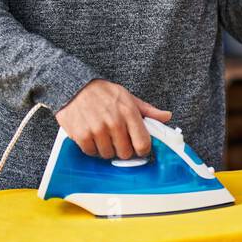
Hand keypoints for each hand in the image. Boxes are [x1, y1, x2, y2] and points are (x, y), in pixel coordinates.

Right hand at [55, 79, 172, 159]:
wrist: (75, 86)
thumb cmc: (103, 92)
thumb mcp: (128, 97)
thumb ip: (148, 110)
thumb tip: (166, 116)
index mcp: (129, 113)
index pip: (143, 143)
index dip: (142, 150)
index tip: (138, 148)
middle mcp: (115, 122)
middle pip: (125, 153)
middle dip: (123, 150)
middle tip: (117, 141)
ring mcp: (97, 130)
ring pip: (108, 155)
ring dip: (106, 149)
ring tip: (103, 136)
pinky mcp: (82, 135)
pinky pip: (91, 152)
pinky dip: (92, 148)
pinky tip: (91, 136)